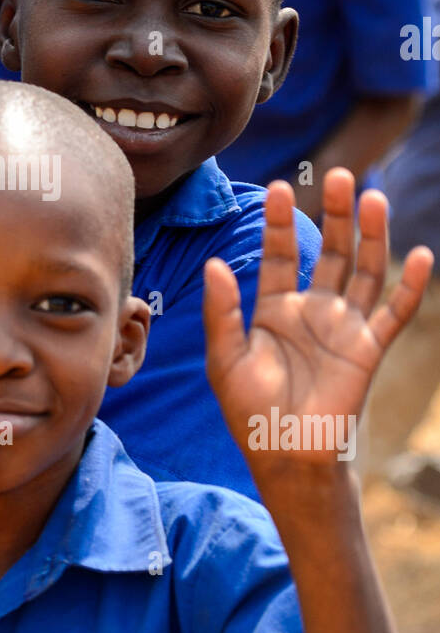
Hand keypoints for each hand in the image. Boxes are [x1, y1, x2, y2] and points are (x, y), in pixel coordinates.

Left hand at [204, 168, 432, 471]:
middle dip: (333, 215)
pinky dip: (408, 287)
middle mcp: (313, 311)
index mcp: (275, 309)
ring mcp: (343, 328)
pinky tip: (420, 256)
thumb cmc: (250, 412)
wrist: (286, 457)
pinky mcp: (368, 350)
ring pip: (362, 271)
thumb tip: (213, 264)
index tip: (277, 187)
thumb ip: (222, 312)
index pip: (280, 254)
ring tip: (371, 197)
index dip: (279, 222)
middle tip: (338, 176)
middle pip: (328, 252)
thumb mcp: (225, 360)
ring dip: (370, 236)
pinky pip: (394, 313)